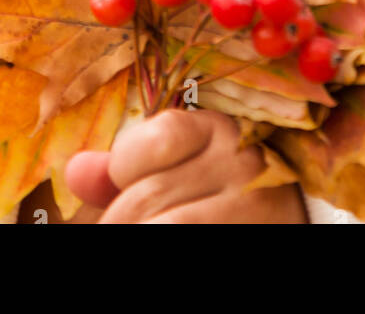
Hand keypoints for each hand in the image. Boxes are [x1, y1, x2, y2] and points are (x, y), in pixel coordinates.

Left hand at [64, 107, 306, 223]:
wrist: (290, 212)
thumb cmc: (223, 190)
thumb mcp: (181, 165)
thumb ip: (128, 166)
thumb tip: (74, 171)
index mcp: (216, 128)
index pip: (153, 139)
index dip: (123, 171)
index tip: (125, 188)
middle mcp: (239, 159)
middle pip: (149, 195)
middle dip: (120, 220)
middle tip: (118, 226)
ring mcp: (251, 202)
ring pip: (163, 226)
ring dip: (138, 232)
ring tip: (138, 232)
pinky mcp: (259, 229)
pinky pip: (182, 236)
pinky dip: (162, 237)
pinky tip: (161, 234)